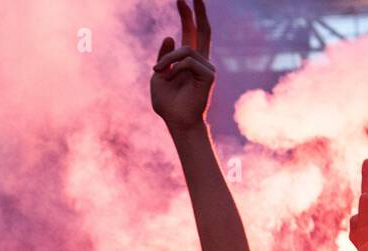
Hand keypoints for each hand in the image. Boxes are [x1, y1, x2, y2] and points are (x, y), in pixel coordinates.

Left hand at [150, 1, 213, 131]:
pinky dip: (173, 68)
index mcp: (189, 61)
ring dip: (167, 59)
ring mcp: (207, 68)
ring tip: (158, 73)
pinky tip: (169, 78)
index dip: (187, 15)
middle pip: (202, 30)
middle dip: (197, 11)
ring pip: (186, 48)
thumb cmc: (167, 104)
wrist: (177, 122)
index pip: (191, 32)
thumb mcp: (158, 76)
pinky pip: (188, 61)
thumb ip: (164, 57)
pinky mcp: (209, 75)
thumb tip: (171, 36)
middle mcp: (201, 61)